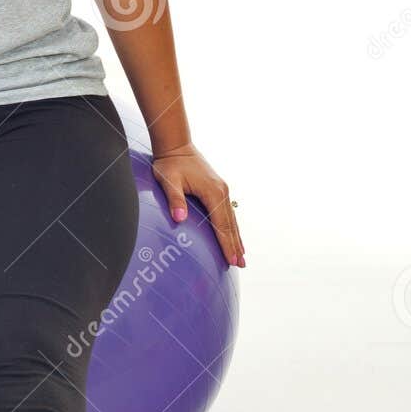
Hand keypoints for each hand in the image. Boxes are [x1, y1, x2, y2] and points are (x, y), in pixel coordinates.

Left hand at [149, 141, 244, 268]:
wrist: (176, 145)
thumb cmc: (170, 164)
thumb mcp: (168, 181)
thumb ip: (174, 200)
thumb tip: (179, 219)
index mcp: (212, 192)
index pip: (221, 224)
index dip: (226, 244)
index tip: (232, 260)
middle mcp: (221, 191)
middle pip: (230, 224)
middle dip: (236, 245)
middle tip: (241, 265)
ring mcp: (222, 189)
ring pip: (232, 219)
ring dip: (237, 238)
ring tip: (242, 256)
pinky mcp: (218, 188)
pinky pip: (227, 212)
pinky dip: (232, 227)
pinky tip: (233, 235)